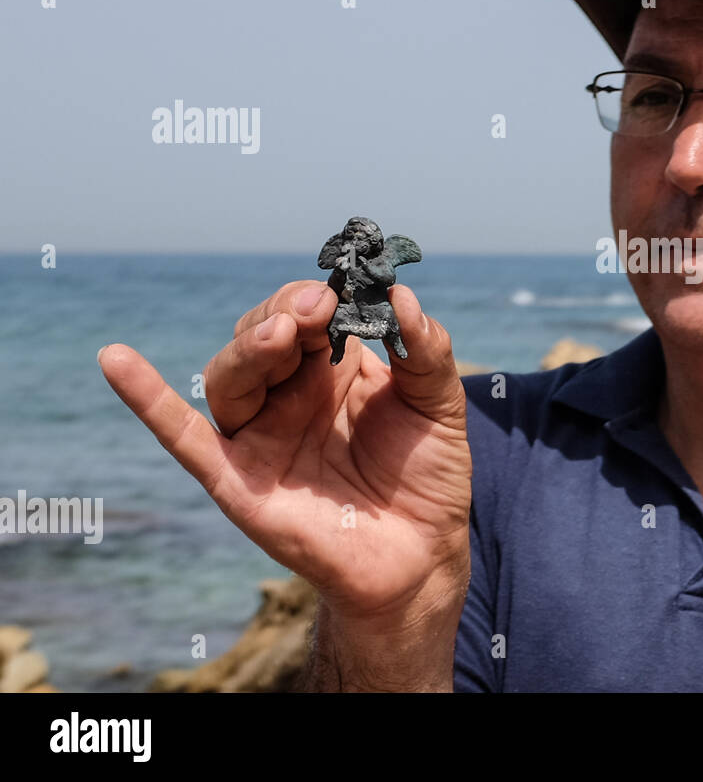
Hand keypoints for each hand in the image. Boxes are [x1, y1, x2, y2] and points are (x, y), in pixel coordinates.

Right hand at [97, 281, 472, 625]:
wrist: (421, 557)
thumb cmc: (428, 475)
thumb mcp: (440, 404)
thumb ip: (426, 351)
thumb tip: (401, 296)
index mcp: (332, 369)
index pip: (306, 315)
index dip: (316, 299)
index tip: (339, 293)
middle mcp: (288, 397)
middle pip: (261, 338)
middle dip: (283, 315)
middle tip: (314, 309)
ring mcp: (260, 437)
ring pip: (229, 380)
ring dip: (248, 350)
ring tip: (282, 335)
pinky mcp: (239, 482)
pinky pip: (184, 438)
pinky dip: (148, 401)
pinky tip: (116, 360)